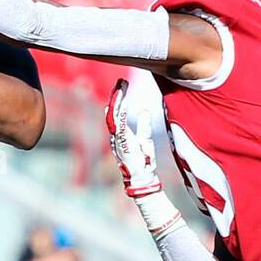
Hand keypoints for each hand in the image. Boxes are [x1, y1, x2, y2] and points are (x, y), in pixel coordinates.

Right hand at [105, 79, 160, 198]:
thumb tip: (144, 111)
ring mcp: (117, 141)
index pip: (118, 113)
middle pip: (113, 112)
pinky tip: (122, 104)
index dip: (120, 99)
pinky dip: (119, 114)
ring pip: (113, 117)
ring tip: (121, 88)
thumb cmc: (144, 162)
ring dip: (117, 102)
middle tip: (121, 82)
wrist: (143, 179)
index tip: (123, 85)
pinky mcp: (121, 145)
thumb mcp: (146, 140)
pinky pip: (118, 127)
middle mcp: (117, 136)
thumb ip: (144, 126)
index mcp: (122, 134)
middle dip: (116, 96)